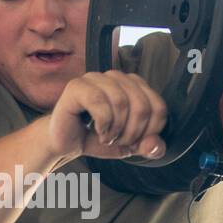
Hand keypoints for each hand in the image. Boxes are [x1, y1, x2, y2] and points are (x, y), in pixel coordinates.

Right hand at [47, 69, 166, 161]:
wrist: (64, 142)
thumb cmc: (95, 138)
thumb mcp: (128, 145)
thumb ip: (147, 146)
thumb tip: (154, 145)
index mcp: (133, 85)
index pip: (158, 107)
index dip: (150, 132)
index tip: (134, 142)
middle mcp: (116, 76)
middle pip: (142, 105)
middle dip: (133, 133)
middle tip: (119, 142)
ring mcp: (95, 78)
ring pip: (122, 102)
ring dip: (116, 129)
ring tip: (107, 138)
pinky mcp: (77, 86)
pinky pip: (99, 102)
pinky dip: (103, 123)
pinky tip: (98, 131)